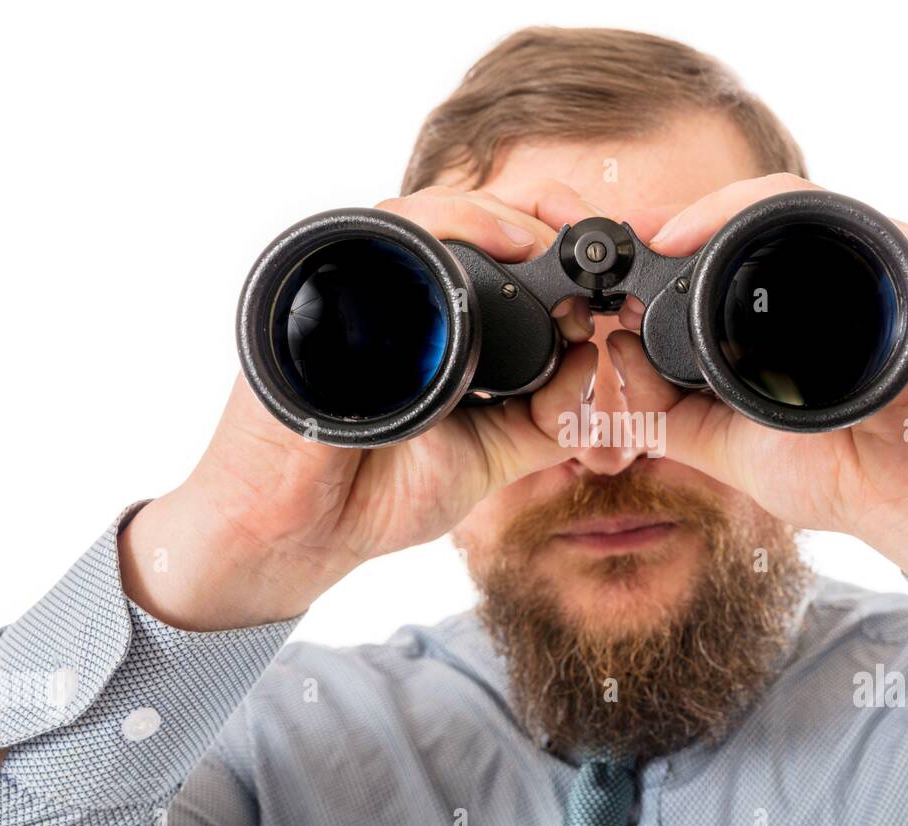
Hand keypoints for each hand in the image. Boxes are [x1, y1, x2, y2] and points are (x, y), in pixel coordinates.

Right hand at [121, 183, 604, 629]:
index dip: (554, 251)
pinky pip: (391, 226)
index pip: (498, 263)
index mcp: (438, 329)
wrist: (299, 531)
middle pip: (473, 224)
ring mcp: (361, 285)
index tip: (607, 263)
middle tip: (591, 244)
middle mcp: (400, 299)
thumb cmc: (380, 493)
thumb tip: (594, 358)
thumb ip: (547, 418)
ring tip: (550, 245)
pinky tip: (502, 241)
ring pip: (436, 213)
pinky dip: (451, 220)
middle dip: (539, 222)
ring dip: (504, 218)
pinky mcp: (326, 281)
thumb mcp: (490, 456)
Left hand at [611, 173, 907, 582]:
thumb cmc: (846, 471)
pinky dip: (742, 212)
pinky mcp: (891, 251)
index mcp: (782, 314)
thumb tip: (611, 363)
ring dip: (690, 216)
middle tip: (590, 240)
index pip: (707, 263)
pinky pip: (808, 207)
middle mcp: (821, 275)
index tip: (588, 268)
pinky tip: (692, 238)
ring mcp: (858, 258)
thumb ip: (669, 413)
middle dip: (653, 228)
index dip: (646, 256)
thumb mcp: (730, 444)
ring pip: (761, 206)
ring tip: (641, 244)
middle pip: (727, 226)